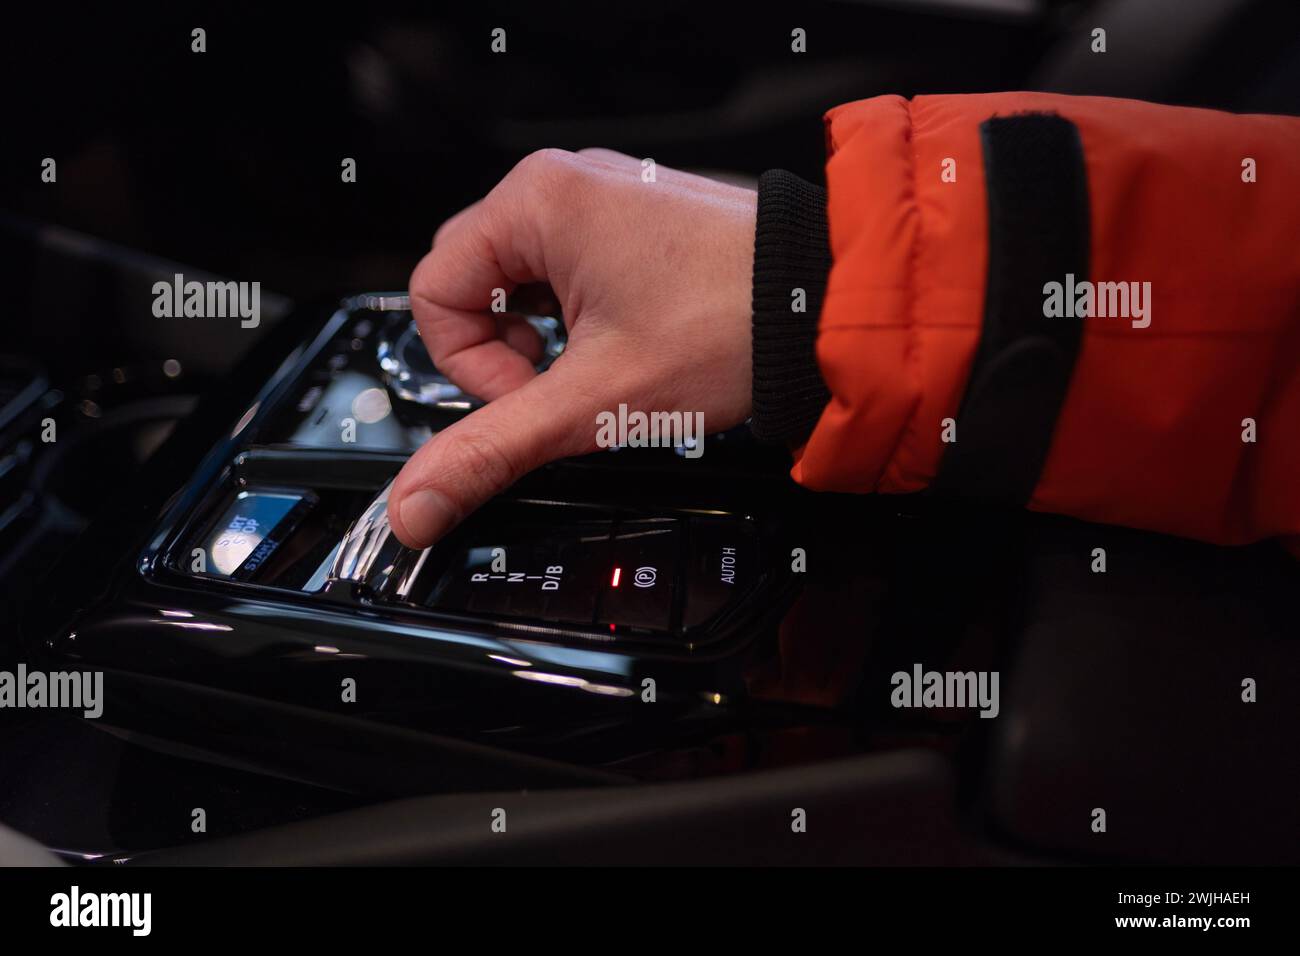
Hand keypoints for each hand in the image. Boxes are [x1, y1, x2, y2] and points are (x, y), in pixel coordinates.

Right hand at [387, 148, 756, 547]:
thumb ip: (492, 451)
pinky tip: (628, 341)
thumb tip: (416, 501)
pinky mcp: (636, 218)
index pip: (433, 294)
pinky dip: (581, 316)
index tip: (528, 394)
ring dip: (547, 336)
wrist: (827, 307)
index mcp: (536, 202)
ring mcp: (605, 195)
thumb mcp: (593, 403)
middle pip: (472, 282)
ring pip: (522, 279)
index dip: (471, 365)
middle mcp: (566, 183)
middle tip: (564, 380)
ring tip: (605, 362)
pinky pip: (569, 267)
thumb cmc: (732, 326)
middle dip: (507, 350)